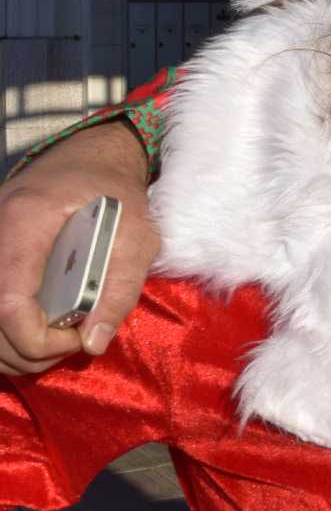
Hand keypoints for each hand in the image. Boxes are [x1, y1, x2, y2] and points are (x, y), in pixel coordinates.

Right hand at [0, 122, 160, 373]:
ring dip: (13, 349)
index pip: (8, 301)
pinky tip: (33, 333)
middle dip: (28, 349)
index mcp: (27, 222)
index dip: (34, 338)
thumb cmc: (115, 194)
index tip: (74, 341)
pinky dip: (4, 334)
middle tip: (73, 342)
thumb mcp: (137, 236)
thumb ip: (120, 288)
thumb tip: (94, 342)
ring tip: (57, 340)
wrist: (86, 161)